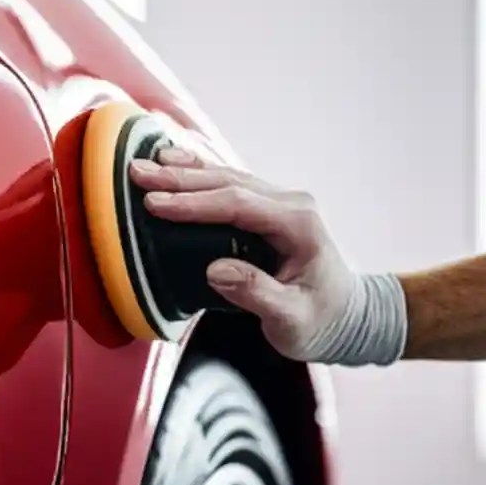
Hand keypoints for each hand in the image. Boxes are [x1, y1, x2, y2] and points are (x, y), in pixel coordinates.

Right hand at [129, 148, 357, 361]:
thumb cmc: (322, 322)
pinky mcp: (267, 210)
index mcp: (298, 224)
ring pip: (226, 177)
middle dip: (178, 179)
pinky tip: (174, 163)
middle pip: (227, 183)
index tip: (154, 204)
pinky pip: (229, 185)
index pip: (236, 204)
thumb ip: (258, 294)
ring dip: (184, 173)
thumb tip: (217, 271)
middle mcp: (290, 204)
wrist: (348, 318)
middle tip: (137, 173)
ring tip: (145, 166)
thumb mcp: (292, 319)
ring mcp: (279, 203)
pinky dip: (199, 175)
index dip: (193, 203)